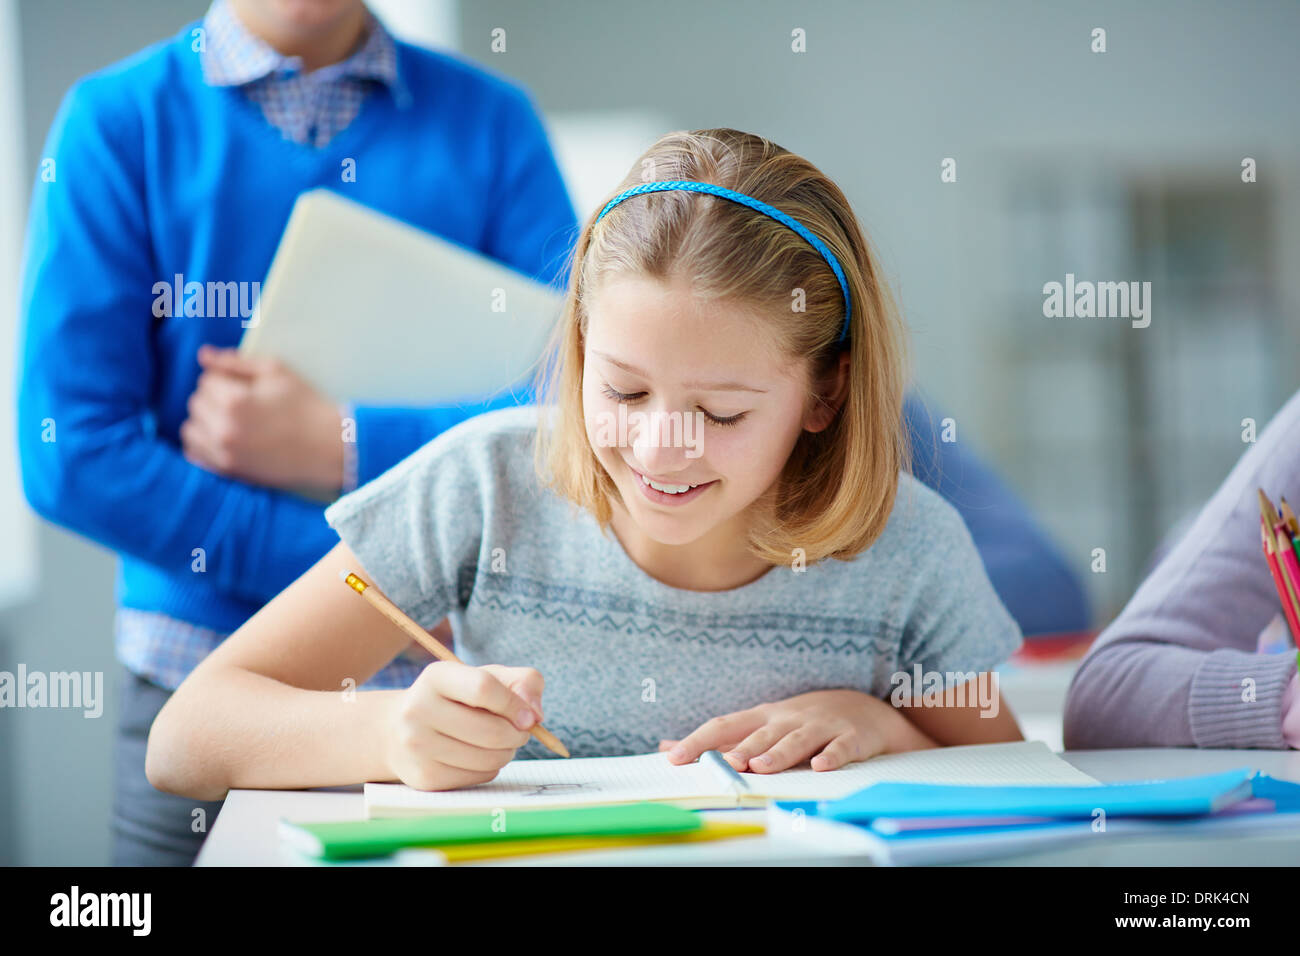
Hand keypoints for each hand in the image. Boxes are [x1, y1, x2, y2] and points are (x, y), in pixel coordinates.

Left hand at [180, 345, 343, 491]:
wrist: (329, 447)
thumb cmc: (305, 404)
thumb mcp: (276, 372)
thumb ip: (235, 361)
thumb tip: (202, 354)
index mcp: (235, 400)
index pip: (206, 380)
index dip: (224, 379)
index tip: (245, 387)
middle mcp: (224, 428)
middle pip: (196, 403)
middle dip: (213, 399)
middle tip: (241, 403)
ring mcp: (225, 452)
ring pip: (190, 429)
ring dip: (204, 421)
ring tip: (230, 420)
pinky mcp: (229, 470)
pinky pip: (195, 454)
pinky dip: (202, 443)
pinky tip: (223, 437)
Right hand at [384, 662, 545, 790]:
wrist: (400, 730)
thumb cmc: (457, 699)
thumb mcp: (487, 676)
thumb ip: (522, 682)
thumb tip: (535, 714)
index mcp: (436, 677)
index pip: (484, 688)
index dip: (515, 704)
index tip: (529, 717)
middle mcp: (418, 710)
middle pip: (491, 731)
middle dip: (518, 734)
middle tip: (520, 732)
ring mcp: (418, 746)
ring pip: (489, 758)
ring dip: (507, 752)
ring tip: (500, 742)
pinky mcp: (424, 777)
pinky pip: (479, 776)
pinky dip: (491, 767)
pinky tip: (478, 755)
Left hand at [658, 689, 916, 772]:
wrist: (861, 708)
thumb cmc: (800, 722)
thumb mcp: (758, 725)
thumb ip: (717, 741)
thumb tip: (667, 748)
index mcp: (761, 718)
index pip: (724, 726)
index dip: (699, 740)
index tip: (675, 756)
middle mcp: (787, 719)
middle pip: (760, 734)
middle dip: (742, 749)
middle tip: (724, 764)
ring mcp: (819, 726)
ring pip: (796, 740)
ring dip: (778, 753)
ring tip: (761, 767)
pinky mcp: (849, 737)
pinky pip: (840, 747)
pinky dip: (831, 756)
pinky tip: (821, 767)